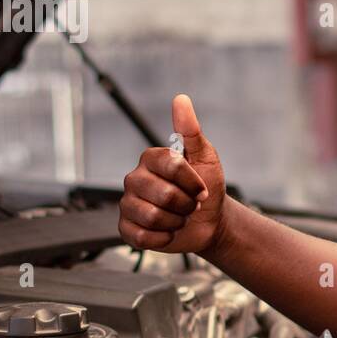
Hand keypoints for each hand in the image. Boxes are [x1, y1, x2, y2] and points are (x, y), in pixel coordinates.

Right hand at [119, 94, 227, 253]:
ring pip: (152, 217)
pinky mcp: (127, 228)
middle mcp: (135, 179)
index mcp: (152, 159)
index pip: (171, 166)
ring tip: (180, 217)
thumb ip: (190, 130)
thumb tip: (180, 99)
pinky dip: (163, 238)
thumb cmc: (207, 187)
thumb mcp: (206, 157)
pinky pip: (140, 236)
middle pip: (163, 195)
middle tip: (191, 204)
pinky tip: (168, 231)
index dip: (192, 182)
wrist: (210, 221)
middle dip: (186, 204)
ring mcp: (128, 204)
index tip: (203, 188)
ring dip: (176, 222)